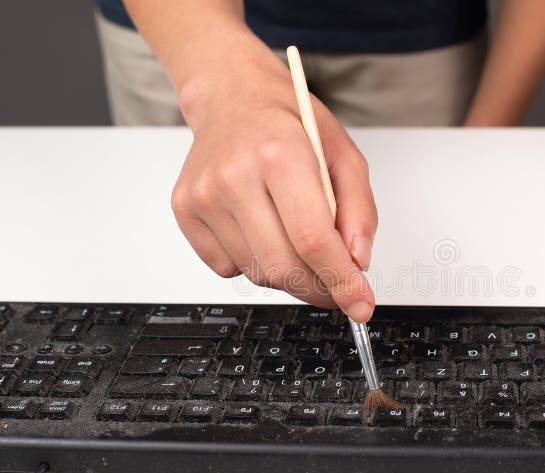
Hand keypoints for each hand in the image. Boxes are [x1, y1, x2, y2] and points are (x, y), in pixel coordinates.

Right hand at [171, 57, 376, 321]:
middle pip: (283, 266)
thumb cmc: (289, 122)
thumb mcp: (343, 153)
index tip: (359, 304)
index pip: (312, 240)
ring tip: (299, 244)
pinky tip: (264, 232)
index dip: (341, 282)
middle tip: (338, 286)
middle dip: (319, 288)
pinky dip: (255, 263)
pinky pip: (228, 267)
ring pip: (257, 273)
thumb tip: (357, 262)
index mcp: (280, 154)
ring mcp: (204, 196)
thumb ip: (360, 210)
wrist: (231, 97)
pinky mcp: (184, 210)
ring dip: (289, 275)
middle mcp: (234, 176)